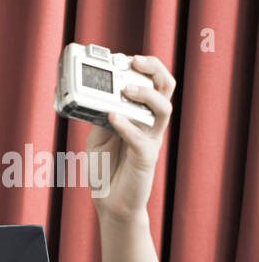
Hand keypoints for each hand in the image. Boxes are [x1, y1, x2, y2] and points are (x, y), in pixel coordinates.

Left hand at [86, 54, 174, 222]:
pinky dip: (126, 125)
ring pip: (163, 109)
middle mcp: (150, 123)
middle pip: (166, 88)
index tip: (122, 58)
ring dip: (146, 95)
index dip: (142, 67)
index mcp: (140, 115)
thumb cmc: (105, 169)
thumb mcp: (97, 136)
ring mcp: (151, 139)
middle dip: (154, 70)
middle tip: (134, 62)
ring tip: (127, 89)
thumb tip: (94, 98)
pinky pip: (140, 138)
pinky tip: (112, 116)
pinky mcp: (146, 157)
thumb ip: (98, 117)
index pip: (151, 83)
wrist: (110, 203)